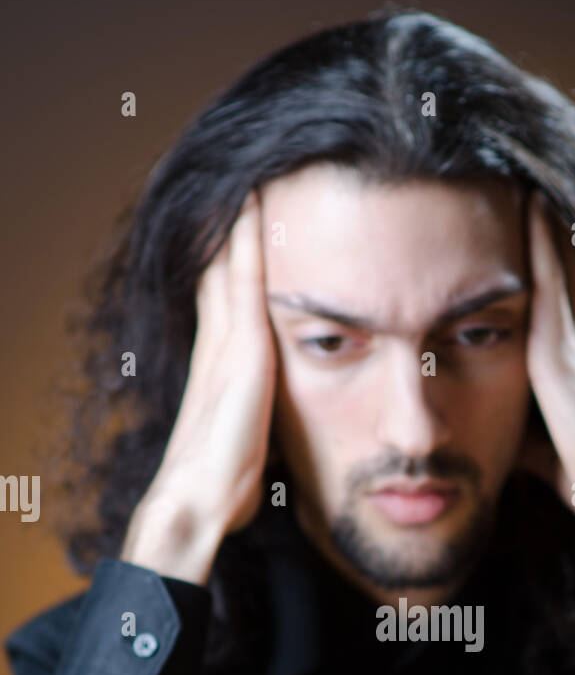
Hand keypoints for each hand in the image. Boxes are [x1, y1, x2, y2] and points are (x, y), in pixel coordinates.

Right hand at [121, 191, 276, 582]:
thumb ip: (259, 421)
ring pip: (231, 262)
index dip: (235, 256)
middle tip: (249, 177)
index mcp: (224, 362)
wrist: (197, 502)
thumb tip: (278, 433)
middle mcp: (220, 342)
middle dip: (235, 227)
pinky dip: (247, 239)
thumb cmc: (222, 485)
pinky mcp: (241, 349)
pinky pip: (245, 278)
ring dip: (242, 219)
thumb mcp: (250, 441)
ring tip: (255, 172)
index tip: (250, 219)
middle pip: (224, 267)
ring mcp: (228, 342)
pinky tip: (257, 201)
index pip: (228, 294)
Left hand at [519, 191, 574, 574]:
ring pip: (556, 272)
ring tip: (526, 182)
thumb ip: (528, 439)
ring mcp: (574, 348)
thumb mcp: (551, 458)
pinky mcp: (561, 358)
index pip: (565, 308)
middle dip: (550, 237)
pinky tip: (530, 208)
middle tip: (533, 192)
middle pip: (564, 277)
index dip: (556, 271)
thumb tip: (502, 442)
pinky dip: (539, 246)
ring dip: (543, 227)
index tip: (543, 237)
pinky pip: (546, 286)